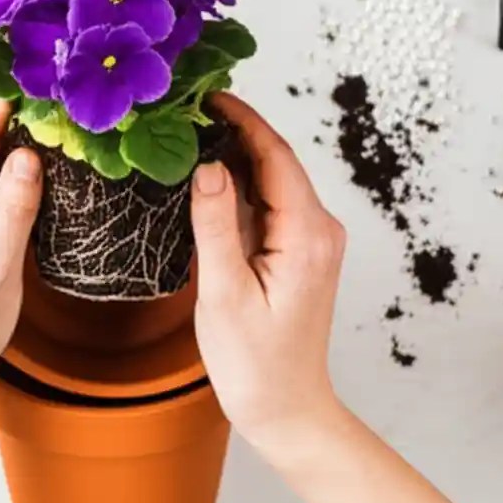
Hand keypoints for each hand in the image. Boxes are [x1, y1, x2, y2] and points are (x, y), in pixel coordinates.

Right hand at [189, 94, 346, 451]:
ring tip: (187, 134)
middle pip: (275, 162)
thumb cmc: (256, 364)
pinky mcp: (299, 252)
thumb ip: (216, 225)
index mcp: (307, 235)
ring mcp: (311, 241)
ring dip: (234, 158)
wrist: (287, 408)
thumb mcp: (224, 293)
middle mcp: (318, 230)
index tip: (207, 93)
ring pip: (271, 181)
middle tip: (184, 108)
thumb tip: (207, 166)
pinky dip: (239, 187)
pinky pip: (268, 205)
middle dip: (233, 131)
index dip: (242, 120)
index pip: (275, 156)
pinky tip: (206, 179)